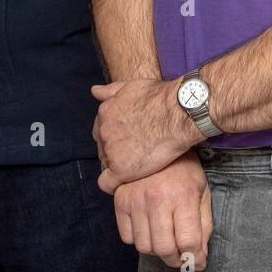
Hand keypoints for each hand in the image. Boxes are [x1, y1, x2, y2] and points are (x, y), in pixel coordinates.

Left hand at [92, 77, 201, 193]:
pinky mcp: (121, 169)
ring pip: (106, 164)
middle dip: (115, 152)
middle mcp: (104, 132)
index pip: (101, 132)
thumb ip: (110, 91)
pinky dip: (113, 185)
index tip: (127, 142)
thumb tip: (94, 91)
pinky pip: (107, 183)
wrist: (178, 113)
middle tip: (134, 155)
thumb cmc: (160, 97)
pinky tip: (126, 183)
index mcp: (105, 113)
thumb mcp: (131, 86)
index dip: (113, 138)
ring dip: (118, 166)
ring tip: (136, 166)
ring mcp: (111, 151)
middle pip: (103, 148)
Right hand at [114, 151, 212, 269]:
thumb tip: (199, 259)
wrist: (156, 138)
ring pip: (144, 246)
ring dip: (156, 250)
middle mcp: (158, 199)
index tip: (197, 260)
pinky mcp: (120, 200)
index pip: (188, 243)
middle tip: (181, 255)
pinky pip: (126, 236)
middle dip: (176, 259)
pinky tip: (147, 227)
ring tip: (164, 239)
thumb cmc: (184, 168)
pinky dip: (138, 238)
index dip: (195, 258)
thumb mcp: (202, 192)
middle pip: (164, 249)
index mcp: (183, 196)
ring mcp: (136, 200)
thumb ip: (203, 226)